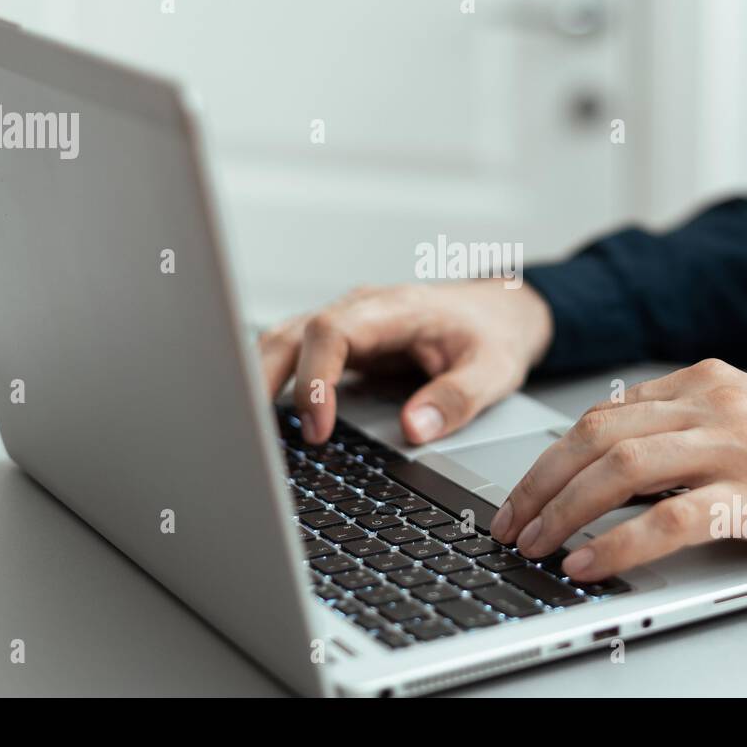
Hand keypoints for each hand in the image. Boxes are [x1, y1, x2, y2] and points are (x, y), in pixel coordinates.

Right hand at [258, 281, 553, 444]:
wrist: (500, 312)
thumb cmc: (493, 335)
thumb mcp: (493, 370)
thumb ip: (457, 398)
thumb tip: (413, 429)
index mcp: (395, 309)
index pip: (331, 331)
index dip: (315, 379)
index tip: (319, 428)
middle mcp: (361, 310)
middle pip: (291, 334)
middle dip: (262, 381)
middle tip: (252, 437)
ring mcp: (347, 325)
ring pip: (283, 343)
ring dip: (258, 382)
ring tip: (246, 434)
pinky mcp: (342, 344)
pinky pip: (295, 357)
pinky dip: (274, 383)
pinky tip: (265, 421)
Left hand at [490, 359, 746, 581]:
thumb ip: (689, 428)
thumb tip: (616, 465)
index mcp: (705, 382)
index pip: (603, 414)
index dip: (553, 456)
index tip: (525, 491)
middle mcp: (713, 404)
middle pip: (596, 436)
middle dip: (541, 483)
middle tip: (510, 523)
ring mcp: (737, 446)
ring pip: (620, 470)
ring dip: (564, 511)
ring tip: (534, 545)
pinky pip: (668, 519)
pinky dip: (616, 543)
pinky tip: (589, 562)